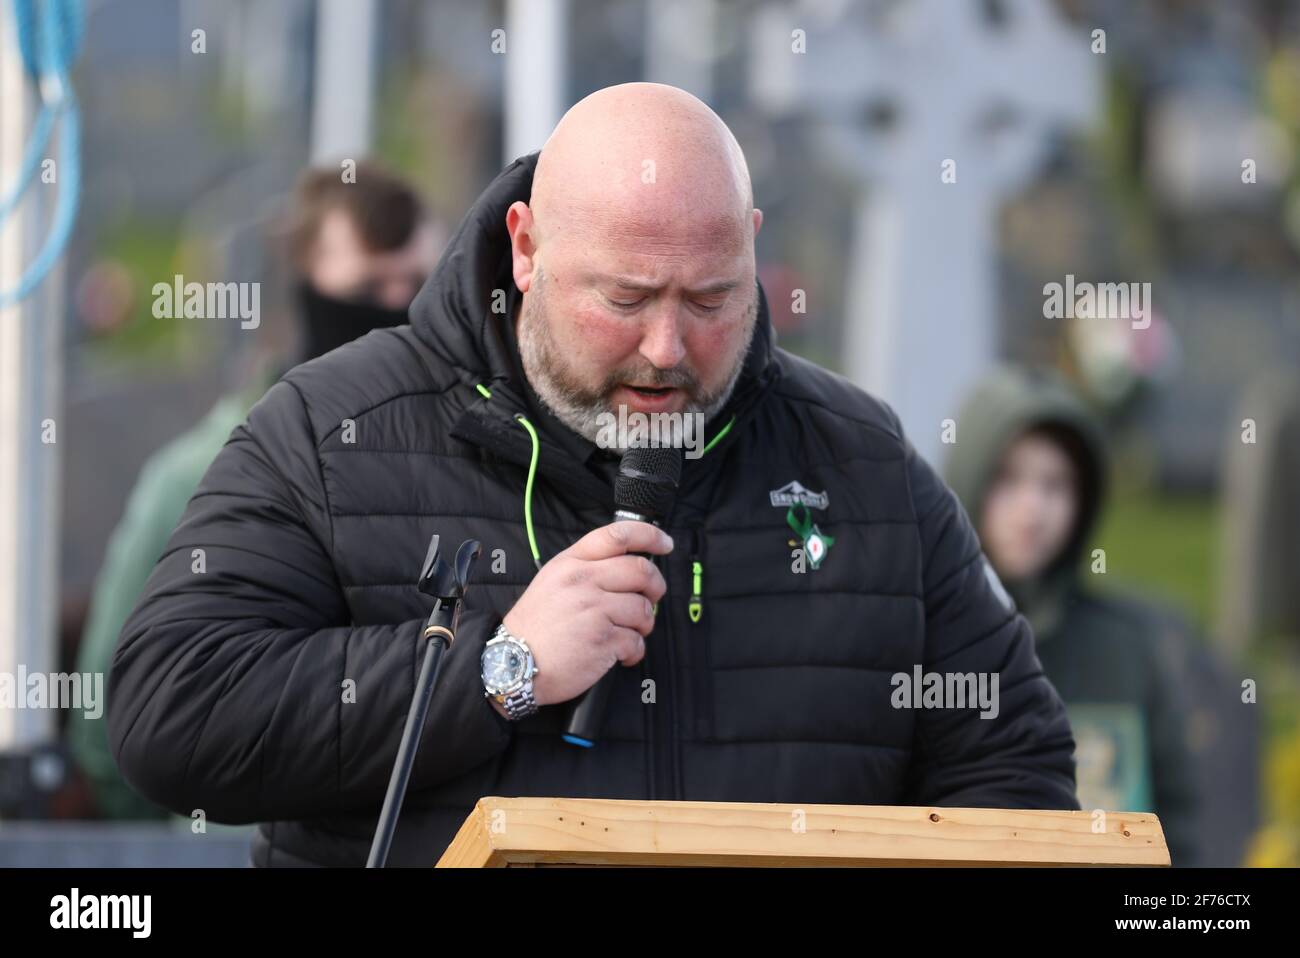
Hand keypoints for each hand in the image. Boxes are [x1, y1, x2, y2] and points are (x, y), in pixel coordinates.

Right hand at [501, 521, 671, 706]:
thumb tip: (628, 565)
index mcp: (571, 563)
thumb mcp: (552, 581)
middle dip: (656, 586)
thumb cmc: (536, 626)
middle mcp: (583, 581)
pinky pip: (637, 641)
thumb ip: (586, 567)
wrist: (512, 663)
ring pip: (643, 609)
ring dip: (644, 625)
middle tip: (651, 599)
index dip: (650, 536)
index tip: (665, 544)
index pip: (618, 535)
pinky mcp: (602, 640)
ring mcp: (593, 610)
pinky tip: (620, 655)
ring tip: (628, 633)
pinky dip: (634, 651)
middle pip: (641, 570)